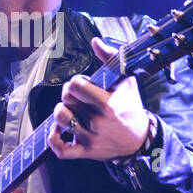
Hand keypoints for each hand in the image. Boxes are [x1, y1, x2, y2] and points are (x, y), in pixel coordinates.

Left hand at [47, 37, 149, 161]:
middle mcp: (98, 123)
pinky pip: (61, 150)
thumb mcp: (126, 81)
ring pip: (61, 120)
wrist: (139, 139)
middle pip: (67, 100)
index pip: (77, 86)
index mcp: (108, 104)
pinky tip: (58, 129)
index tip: (84, 83)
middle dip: (68, 93)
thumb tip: (94, 40)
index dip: (77, 81)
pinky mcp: (86, 152)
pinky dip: (54, 139)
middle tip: (76, 95)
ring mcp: (91, 139)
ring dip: (61, 111)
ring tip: (69, 109)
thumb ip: (110, 58)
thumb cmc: (130, 106)